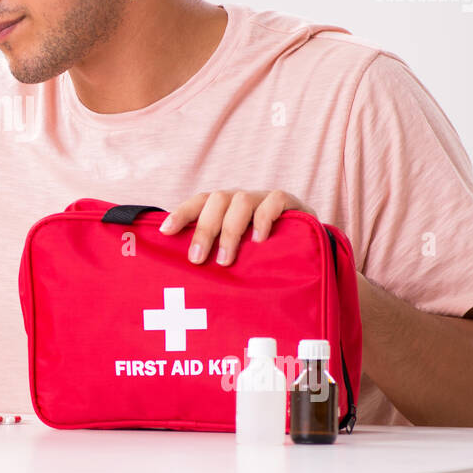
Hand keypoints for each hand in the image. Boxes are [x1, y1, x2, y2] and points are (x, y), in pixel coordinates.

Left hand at [157, 189, 315, 265]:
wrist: (308, 248)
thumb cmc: (262, 255)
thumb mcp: (236, 254)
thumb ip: (214, 255)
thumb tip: (181, 274)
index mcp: (224, 207)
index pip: (199, 202)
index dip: (182, 213)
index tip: (165, 232)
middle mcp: (241, 199)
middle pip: (217, 200)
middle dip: (205, 229)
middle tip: (198, 259)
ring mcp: (264, 198)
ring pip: (242, 200)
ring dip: (231, 231)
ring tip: (226, 260)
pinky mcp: (290, 203)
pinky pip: (275, 201)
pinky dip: (264, 218)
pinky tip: (259, 240)